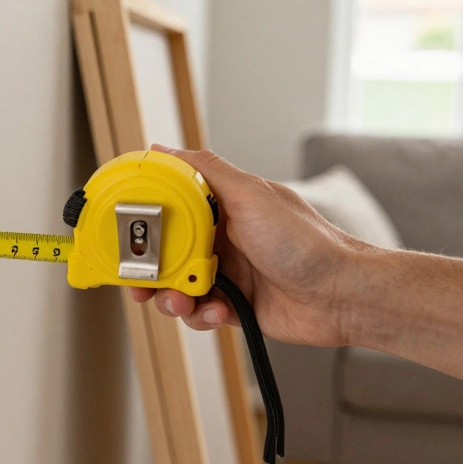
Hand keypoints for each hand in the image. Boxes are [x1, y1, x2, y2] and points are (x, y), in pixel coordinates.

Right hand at [129, 145, 365, 347]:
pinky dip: (200, 315)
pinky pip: (198, 311)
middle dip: (147, 269)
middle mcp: (219, 237)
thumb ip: (205, 171)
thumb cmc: (306, 241)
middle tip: (139, 282)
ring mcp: (225, 272)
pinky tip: (216, 313)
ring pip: (175, 285)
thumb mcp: (251, 195)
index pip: (167, 206)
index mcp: (220, 205)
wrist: (343, 295)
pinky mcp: (232, 305)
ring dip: (171, 297)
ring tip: (183, 302)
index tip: (119, 230)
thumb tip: (162, 148)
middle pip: (163, 251)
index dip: (141, 218)